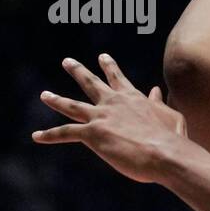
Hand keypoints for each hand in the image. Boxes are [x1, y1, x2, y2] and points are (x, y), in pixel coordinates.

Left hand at [33, 54, 187, 182]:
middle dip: (78, 71)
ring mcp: (101, 116)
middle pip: (91, 83)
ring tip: (44, 95)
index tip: (103, 57)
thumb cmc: (173, 138)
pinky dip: (50, 134)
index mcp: (133, 97)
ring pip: (72, 105)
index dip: (110, 67)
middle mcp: (113, 102)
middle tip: (67, 61)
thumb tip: (156, 91)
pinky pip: (65, 132)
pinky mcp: (92, 133)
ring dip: (56, 100)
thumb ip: (159, 103)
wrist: (165, 153)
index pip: (118, 78)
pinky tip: (37, 136)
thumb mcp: (170, 116)